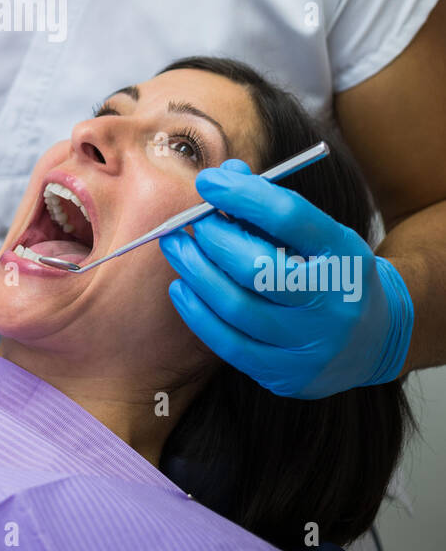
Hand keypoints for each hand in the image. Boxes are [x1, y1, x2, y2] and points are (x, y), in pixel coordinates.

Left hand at [158, 158, 413, 397]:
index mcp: (344, 255)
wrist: (374, 340)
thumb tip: (223, 176)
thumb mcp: (320, 234)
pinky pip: (229, 345)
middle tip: (190, 221)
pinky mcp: (287, 375)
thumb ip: (272, 205)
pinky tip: (182, 288)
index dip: (243, 196)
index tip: (209, 182)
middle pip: (258, 267)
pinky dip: (197, 313)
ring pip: (237, 308)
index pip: (290, 218)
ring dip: (196, 272)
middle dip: (214, 238)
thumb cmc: (333, 272)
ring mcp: (310, 345)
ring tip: (176, 246)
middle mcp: (333, 303)